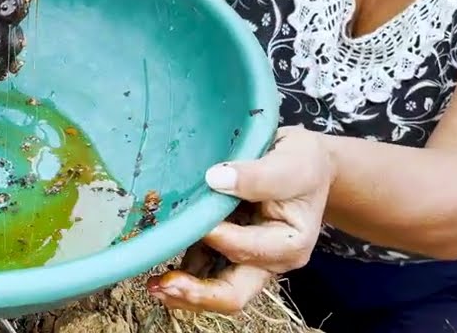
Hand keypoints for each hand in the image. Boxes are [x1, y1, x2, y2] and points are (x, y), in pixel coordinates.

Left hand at [148, 126, 333, 315]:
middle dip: (197, 293)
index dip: (218, 238)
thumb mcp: (292, 165)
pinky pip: (203, 269)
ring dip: (184, 291)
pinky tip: (157, 271)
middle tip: (163, 285)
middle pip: (233, 292)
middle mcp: (268, 260)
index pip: (248, 250)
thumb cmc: (303, 164)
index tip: (193, 221)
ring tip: (152, 285)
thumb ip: (259, 176)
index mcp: (289, 244)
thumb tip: (215, 179)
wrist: (304, 165)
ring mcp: (246, 259)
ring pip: (215, 288)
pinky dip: (183, 273)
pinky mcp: (226, 250)